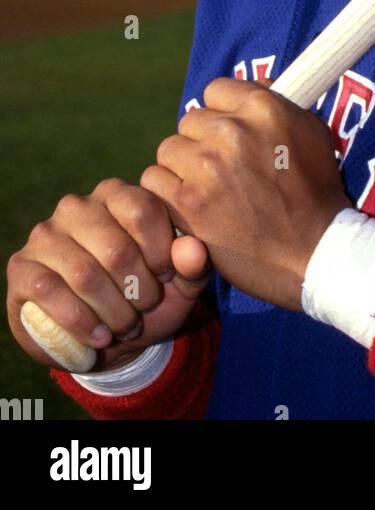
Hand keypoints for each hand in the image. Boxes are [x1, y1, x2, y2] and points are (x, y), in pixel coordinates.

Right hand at [6, 178, 212, 370]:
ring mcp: (46, 234)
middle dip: (138, 291)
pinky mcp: (22, 266)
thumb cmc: (146, 296)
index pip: (143, 210)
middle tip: (144, 309)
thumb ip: (194, 264)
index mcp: (118, 195)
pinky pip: (50, 292)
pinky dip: (81, 323)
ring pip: (85, 275)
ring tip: (126, 327)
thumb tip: (192, 250)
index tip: (166, 278)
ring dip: (113, 312)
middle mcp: (78, 205)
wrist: (105, 335)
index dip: (160, 253)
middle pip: (116, 248)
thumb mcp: (180, 284)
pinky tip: (99, 337)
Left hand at [140, 78, 348, 310]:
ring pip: (168, 149)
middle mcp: (232, 131)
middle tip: (220, 168)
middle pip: (190, 121)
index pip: (215, 90)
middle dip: (202, 142)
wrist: (314, 252)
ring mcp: (206, 167)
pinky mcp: (187, 203)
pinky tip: (190, 206)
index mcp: (263, 107)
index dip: (222, 113)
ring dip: (182, 168)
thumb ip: (278, 104)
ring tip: (205, 189)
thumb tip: (251, 88)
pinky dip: (168, 194)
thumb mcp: (311, 132)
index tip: (229, 134)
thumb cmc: (316, 193)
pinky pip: (154, 181)